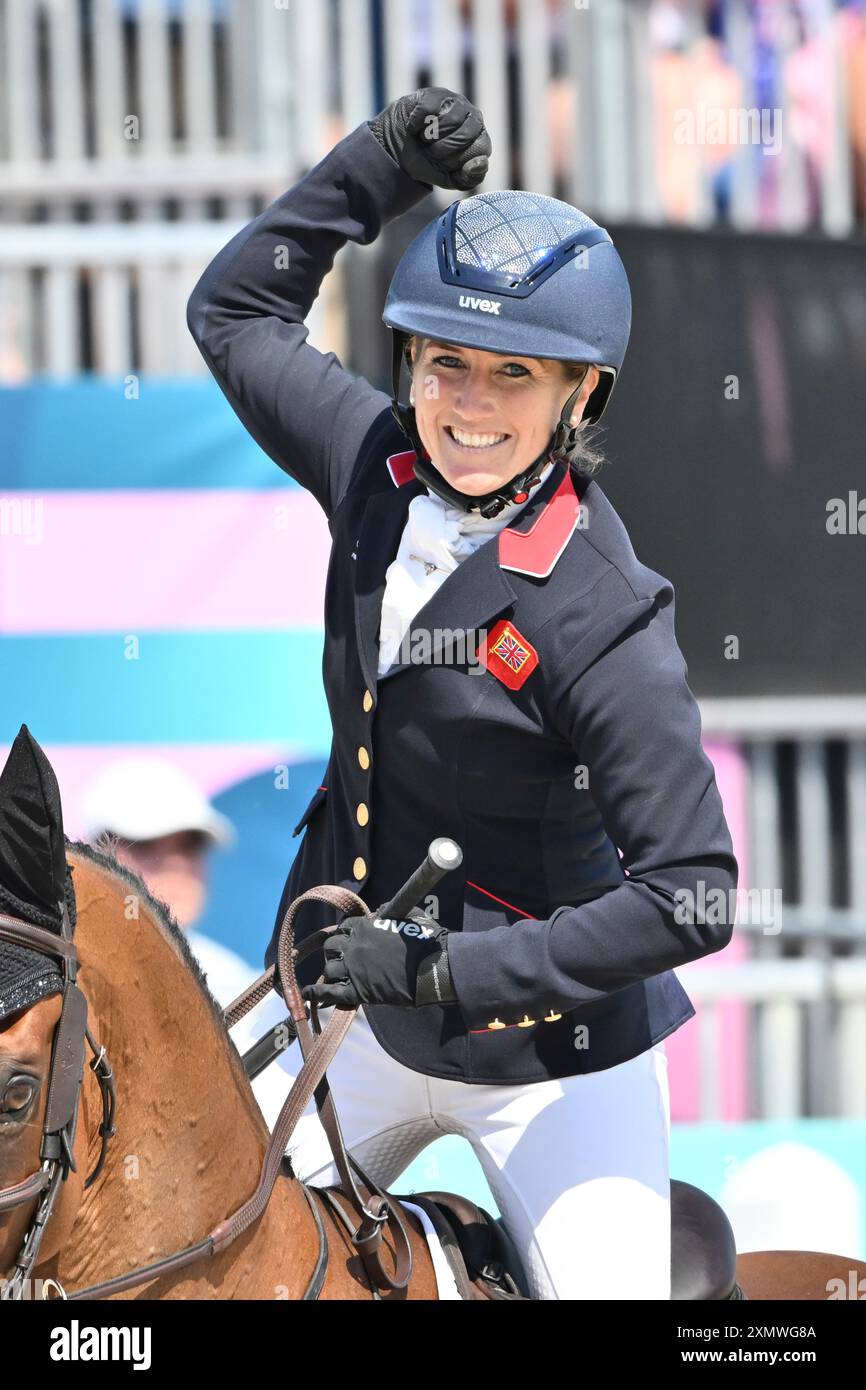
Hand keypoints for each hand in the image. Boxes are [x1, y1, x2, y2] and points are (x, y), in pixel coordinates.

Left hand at [302, 906, 453, 1010]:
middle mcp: (355, 946)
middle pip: (331, 947)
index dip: (344, 935)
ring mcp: (354, 970)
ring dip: (331, 973)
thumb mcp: (410, 915)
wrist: (432, 970)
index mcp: (366, 927)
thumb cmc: (426, 942)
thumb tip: (379, 911)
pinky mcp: (358, 991)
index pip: (344, 928)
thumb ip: (389, 912)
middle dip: (334, 952)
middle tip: (340, 959)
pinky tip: (307, 994)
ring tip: (335, 978)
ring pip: (329, 969)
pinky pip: (329, 992)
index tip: (346, 940)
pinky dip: (316, 993)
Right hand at [368, 88, 490, 190]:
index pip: (481, 149)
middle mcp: (473, 117)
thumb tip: (481, 162)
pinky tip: (415, 128)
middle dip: (444, 150)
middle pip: (466, 135)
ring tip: (425, 139)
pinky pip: (430, 110)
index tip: (445, 165)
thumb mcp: (449, 178)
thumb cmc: (429, 162)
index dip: (459, 160)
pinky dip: (418, 124)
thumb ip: (470, 178)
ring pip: (451, 120)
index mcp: (480, 139)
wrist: (401, 148)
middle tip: (432, 153)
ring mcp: (455, 103)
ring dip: (431, 137)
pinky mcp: (435, 95)